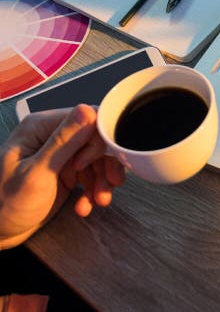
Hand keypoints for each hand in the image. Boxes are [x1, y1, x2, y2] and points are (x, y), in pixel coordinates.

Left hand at [0, 105, 124, 248]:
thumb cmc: (4, 204)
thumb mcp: (37, 173)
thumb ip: (64, 142)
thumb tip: (88, 110)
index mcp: (40, 128)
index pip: (86, 119)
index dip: (99, 140)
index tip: (98, 163)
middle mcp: (52, 137)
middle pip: (96, 140)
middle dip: (105, 164)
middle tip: (111, 184)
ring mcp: (60, 155)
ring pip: (97, 159)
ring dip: (102, 181)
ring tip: (100, 200)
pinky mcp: (66, 172)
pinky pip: (91, 175)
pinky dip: (93, 190)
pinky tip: (85, 206)